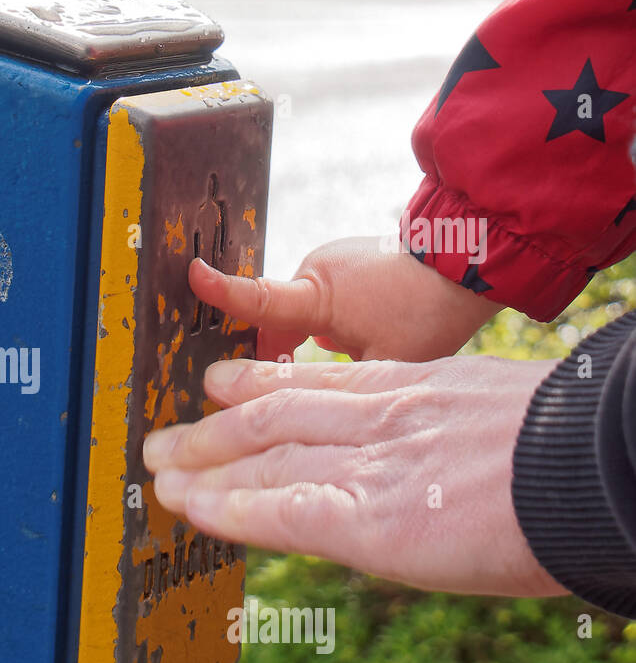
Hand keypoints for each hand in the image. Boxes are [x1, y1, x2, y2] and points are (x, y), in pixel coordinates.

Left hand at [143, 355, 569, 598]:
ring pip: (264, 457)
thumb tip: (449, 456)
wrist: (607, 469)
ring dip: (204, 466)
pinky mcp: (371, 518)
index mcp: (418, 388)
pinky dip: (232, 510)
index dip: (258, 385)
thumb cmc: (582, 447)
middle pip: (273, 415)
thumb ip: (458, 427)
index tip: (220, 385)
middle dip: (213, 429)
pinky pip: (281, 510)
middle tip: (167, 438)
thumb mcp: (511, 412)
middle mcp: (381, 418)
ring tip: (161, 472)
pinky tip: (193, 510)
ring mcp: (371, 465)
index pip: (318, 385)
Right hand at [192, 235, 503, 361]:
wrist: (471, 261)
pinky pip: (321, 303)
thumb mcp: (387, 363)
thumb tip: (302, 401)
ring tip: (358, 350)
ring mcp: (329, 263)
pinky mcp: (344, 263)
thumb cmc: (431, 310)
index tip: (192, 274)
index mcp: (318, 293)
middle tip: (304, 385)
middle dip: (284, 355)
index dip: (221, 293)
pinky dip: (331, 325)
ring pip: (300, 317)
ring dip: (314, 340)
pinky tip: (365, 334)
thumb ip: (338, 384)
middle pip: (275, 325)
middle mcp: (314, 270)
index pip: (258, 299)